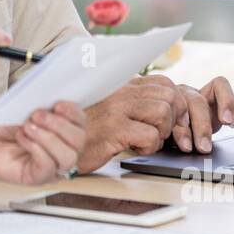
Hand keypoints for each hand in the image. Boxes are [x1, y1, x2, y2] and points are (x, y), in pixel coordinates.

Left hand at [0, 101, 86, 186]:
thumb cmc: (4, 127)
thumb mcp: (25, 109)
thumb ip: (42, 103)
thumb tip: (53, 95)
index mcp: (64, 131)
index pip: (81, 124)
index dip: (74, 112)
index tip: (58, 103)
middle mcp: (62, 150)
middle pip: (79, 141)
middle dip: (59, 124)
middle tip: (37, 114)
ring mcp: (52, 167)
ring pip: (68, 157)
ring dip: (48, 137)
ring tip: (27, 126)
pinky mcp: (38, 178)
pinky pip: (48, 166)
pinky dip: (36, 148)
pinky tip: (22, 138)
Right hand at [76, 74, 233, 172]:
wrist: (54, 141)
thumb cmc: (84, 130)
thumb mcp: (109, 109)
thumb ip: (132, 102)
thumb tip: (166, 108)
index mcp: (122, 85)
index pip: (165, 83)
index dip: (179, 104)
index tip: (177, 122)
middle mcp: (120, 92)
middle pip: (170, 96)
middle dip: (177, 119)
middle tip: (166, 135)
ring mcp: (116, 109)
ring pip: (163, 113)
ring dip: (163, 132)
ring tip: (148, 141)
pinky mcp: (113, 130)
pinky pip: (149, 136)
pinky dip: (149, 147)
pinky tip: (135, 149)